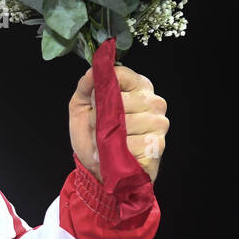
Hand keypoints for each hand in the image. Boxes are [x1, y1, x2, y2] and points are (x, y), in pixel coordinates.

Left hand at [69, 64, 168, 184]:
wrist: (95, 168)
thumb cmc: (91, 134)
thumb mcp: (80, 107)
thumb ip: (86, 86)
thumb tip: (93, 71)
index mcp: (137, 86)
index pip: (120, 74)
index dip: (101, 89)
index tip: (94, 101)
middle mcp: (153, 101)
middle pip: (121, 99)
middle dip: (100, 116)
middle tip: (97, 128)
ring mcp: (158, 123)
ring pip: (127, 122)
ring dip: (108, 135)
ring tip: (105, 142)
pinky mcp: (158, 144)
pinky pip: (134, 143)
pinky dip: (119, 151)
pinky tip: (117, 154)